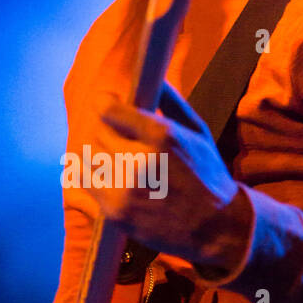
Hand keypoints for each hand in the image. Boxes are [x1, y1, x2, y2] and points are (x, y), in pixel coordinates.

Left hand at [86, 80, 253, 272]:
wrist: (216, 227)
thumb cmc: (207, 175)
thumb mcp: (198, 132)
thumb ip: (172, 102)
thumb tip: (152, 75)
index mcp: (162, 136)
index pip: (109, 110)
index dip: (104, 103)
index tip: (105, 103)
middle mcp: (141, 161)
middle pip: (98, 132)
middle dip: (107, 131)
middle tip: (119, 137)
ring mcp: (126, 189)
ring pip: (89, 157)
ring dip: (99, 154)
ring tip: (116, 158)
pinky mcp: (116, 211)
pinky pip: (86, 182)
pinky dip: (93, 175)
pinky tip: (108, 175)